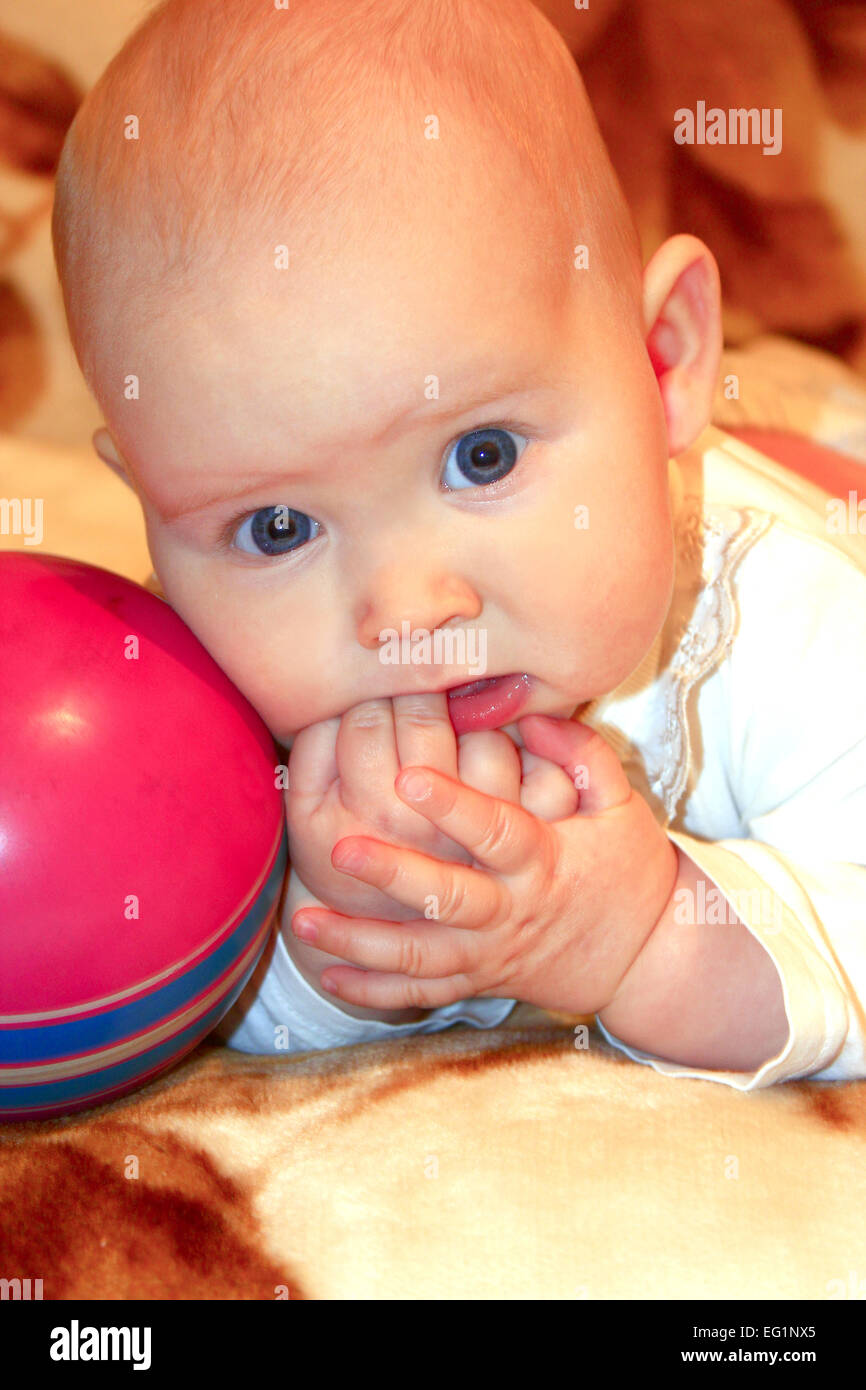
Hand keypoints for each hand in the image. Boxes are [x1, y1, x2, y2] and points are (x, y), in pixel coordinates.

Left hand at [289, 715, 678, 1014]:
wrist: (643, 958)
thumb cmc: (626, 870)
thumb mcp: (621, 805)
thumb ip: (581, 754)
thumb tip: (530, 715)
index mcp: (543, 860)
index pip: (496, 830)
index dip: (454, 805)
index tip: (408, 773)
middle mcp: (509, 910)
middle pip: (448, 899)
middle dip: (394, 876)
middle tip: (342, 850)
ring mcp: (489, 953)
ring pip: (421, 956)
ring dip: (362, 942)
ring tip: (306, 920)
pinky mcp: (477, 981)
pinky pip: (421, 993)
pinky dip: (374, 990)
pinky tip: (327, 973)